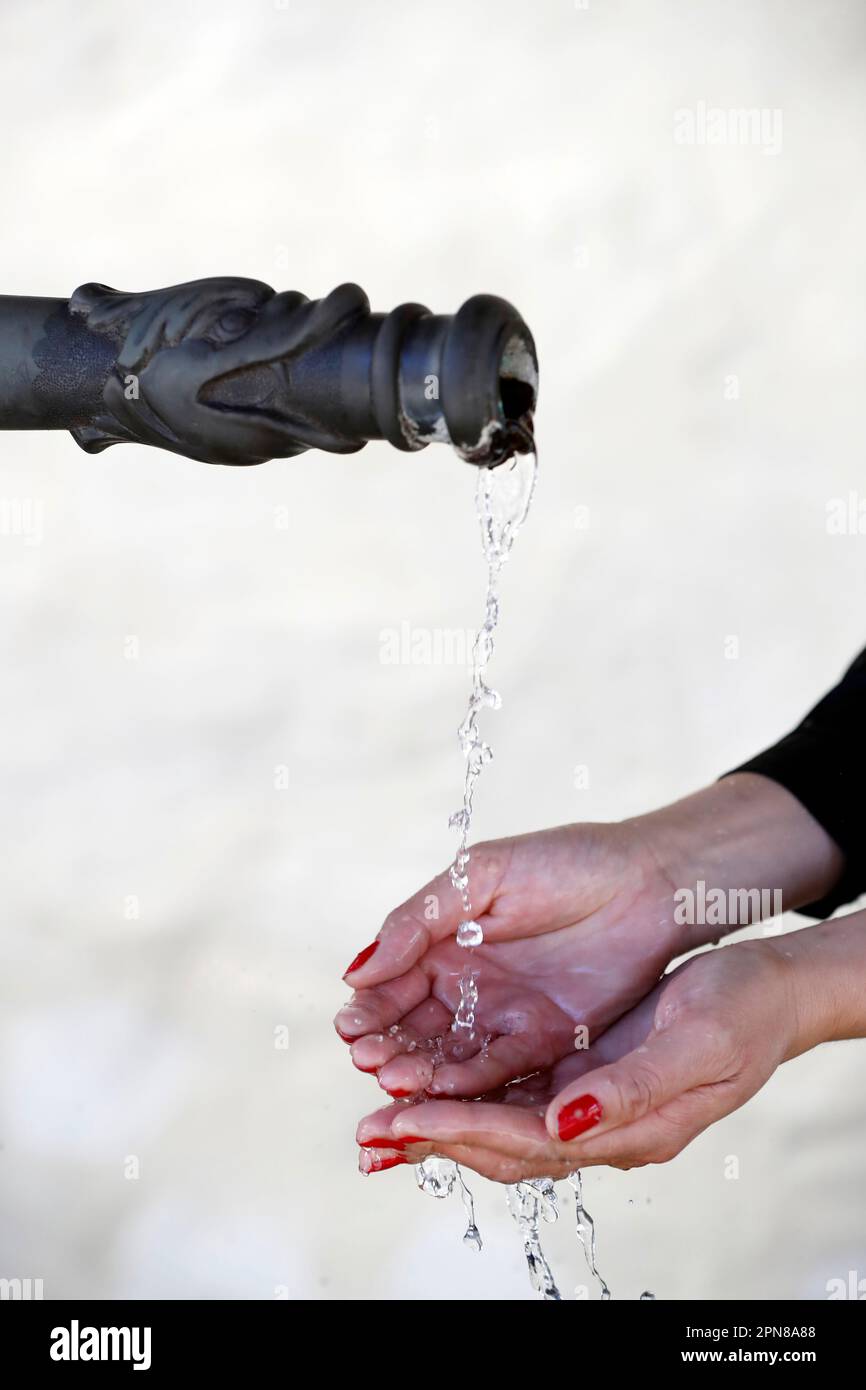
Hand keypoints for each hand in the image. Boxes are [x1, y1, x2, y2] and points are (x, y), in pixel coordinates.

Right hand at [335, 774, 841, 1101]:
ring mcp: (504, 1014)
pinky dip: (470, 1083)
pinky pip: (500, 1070)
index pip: (393, 984)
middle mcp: (467, 984)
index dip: (370, 1008)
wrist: (652, 880)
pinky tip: (444, 1091)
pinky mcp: (546, 1041)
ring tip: (394, 1083)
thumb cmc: (566, 862)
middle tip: (367, 1062)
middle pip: (414, 1028)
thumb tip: (358, 970)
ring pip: (450, 1056)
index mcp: (444, 941)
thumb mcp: (483, 876)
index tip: (349, 1027)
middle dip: (387, 1047)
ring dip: (420, 1073)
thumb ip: (420, 920)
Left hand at [354, 931, 821, 1181]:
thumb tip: (561, 1125)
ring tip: (383, 1120)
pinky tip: (435, 1082)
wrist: (772, 992)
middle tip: (369, 1135)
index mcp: (629, 1129)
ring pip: (502, 1123)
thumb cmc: (742, 1013)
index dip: (460, 1131)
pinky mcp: (587, 1074)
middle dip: (435, 1140)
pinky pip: (517, 1094)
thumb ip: (630, 1090)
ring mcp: (593, 1104)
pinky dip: (470, 1094)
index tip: (400, 1122)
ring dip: (443, 1122)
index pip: (524, 1141)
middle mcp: (603, 1128)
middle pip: (502, 1145)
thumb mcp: (697, 1044)